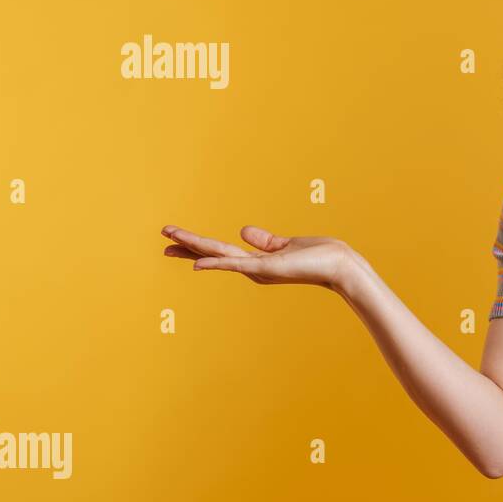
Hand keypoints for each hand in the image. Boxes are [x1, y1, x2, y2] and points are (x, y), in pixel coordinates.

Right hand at [160, 224, 354, 292]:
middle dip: (187, 245)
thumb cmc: (319, 256)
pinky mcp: (267, 268)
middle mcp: (253, 268)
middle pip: (213, 253)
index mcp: (257, 261)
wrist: (340, 266)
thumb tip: (242, 231)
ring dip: (194, 248)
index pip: (221, 251)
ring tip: (169, 242)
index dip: (198, 245)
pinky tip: (197, 262)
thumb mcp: (286, 244)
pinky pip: (236, 264)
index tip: (175, 238)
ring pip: (219, 256)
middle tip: (162, 237)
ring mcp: (258, 270)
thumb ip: (264, 240)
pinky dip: (216, 263)